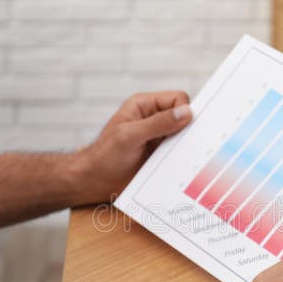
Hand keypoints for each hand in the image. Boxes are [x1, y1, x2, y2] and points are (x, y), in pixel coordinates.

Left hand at [72, 90, 192, 204]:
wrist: (95, 182)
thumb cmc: (105, 156)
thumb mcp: (130, 136)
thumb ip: (158, 123)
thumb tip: (186, 113)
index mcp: (144, 105)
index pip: (177, 99)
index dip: (184, 112)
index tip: (183, 129)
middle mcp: (153, 118)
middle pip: (183, 117)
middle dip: (187, 130)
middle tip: (184, 145)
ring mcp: (158, 137)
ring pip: (184, 135)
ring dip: (184, 146)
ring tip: (177, 158)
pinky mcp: (160, 154)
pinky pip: (179, 152)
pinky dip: (181, 158)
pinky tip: (177, 167)